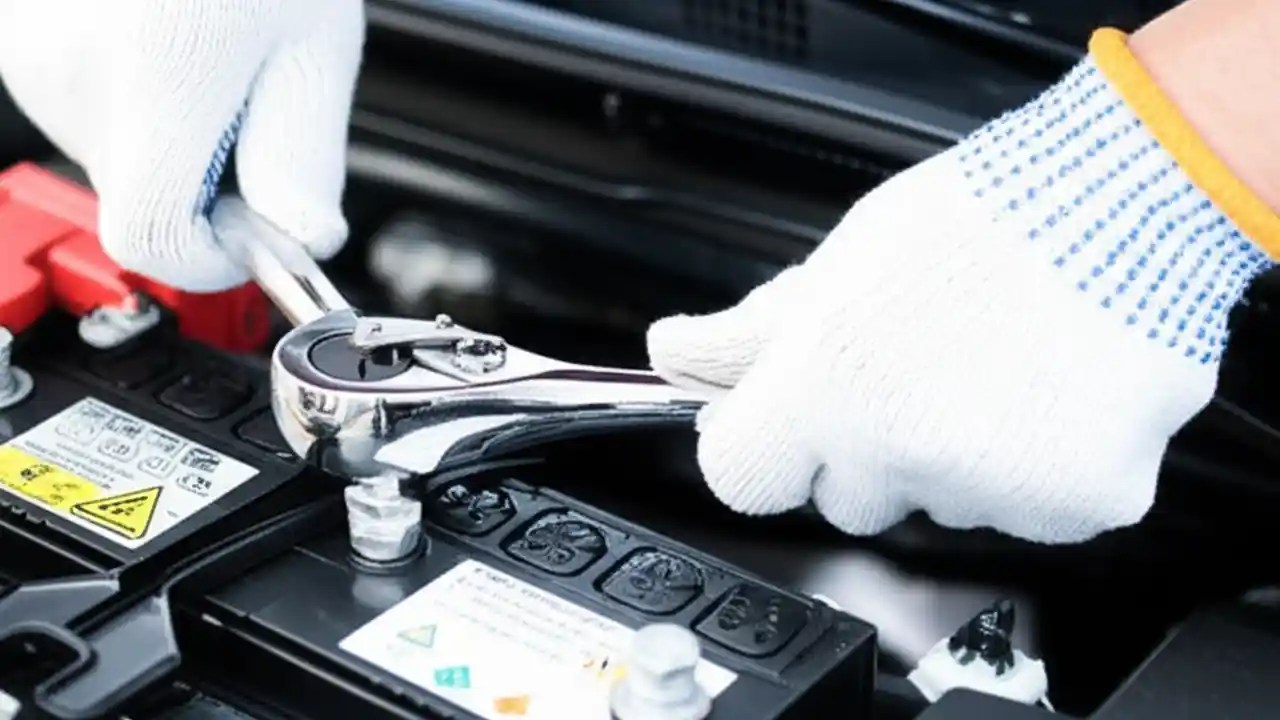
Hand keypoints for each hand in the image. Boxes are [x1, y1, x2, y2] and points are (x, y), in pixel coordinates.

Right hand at [0, 0, 363, 290]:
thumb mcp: (315, 46)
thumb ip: (303, 157)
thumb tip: (300, 238)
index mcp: (156, 76)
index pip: (153, 239)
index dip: (213, 256)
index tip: (254, 236)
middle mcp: (71, 68)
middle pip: (136, 194)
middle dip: (205, 184)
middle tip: (253, 114)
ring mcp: (30, 46)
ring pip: (111, 148)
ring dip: (170, 133)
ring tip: (212, 53)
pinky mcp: (16, 31)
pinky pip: (86, 100)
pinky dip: (136, 92)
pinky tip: (169, 38)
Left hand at [647, 33, 1274, 542]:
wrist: (1128, 198)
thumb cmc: (982, 218)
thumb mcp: (841, 263)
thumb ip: (750, 331)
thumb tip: (675, 355)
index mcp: (825, 388)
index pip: (738, 474)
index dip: (761, 441)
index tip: (784, 420)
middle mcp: (899, 450)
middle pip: (844, 499)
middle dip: (866, 447)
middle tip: (917, 370)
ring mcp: (989, 488)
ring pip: (939, 504)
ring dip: (954, 455)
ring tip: (994, 365)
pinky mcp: (1072, 506)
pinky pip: (1025, 513)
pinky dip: (1034, 472)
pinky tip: (1047, 396)